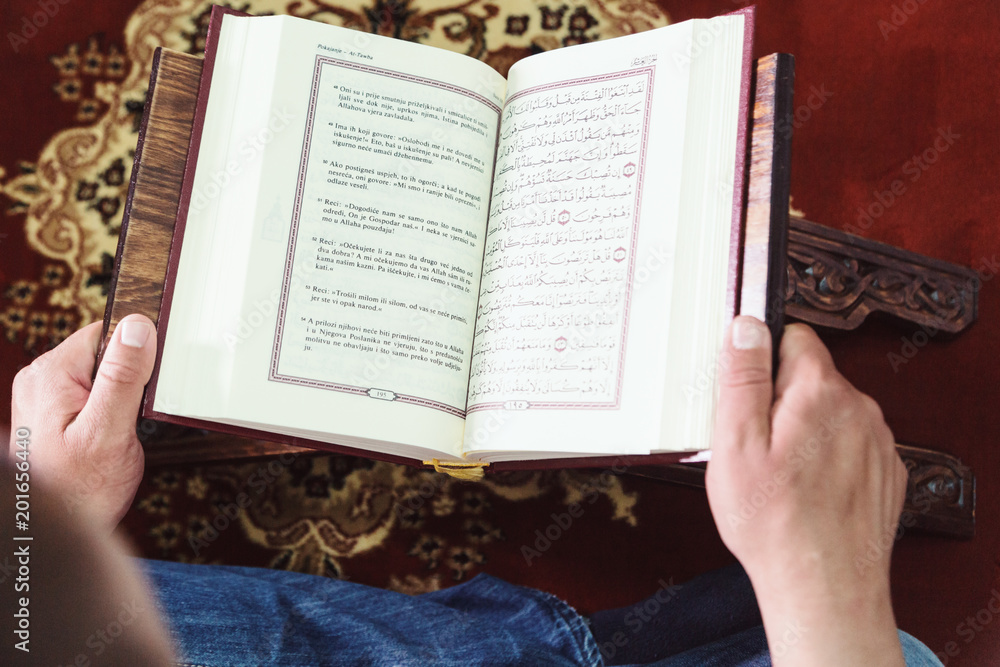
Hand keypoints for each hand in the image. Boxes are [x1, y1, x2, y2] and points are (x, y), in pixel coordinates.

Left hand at [9, 314, 155, 533]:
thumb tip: (137, 328)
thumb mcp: (109, 430)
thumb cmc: (78, 491)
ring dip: (121, 399)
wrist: (51, 533)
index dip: (134, 353)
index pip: (105, 333)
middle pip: (104, 354)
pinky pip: (93, 395)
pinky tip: (110, 438)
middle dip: (129, 381)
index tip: (148, 380)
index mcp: (51, 375)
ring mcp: (46, 398)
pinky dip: (110, 412)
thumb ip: (123, 377)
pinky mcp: (54, 414)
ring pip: (101, 375)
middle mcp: (42, 380)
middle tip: (131, 417)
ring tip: (119, 432)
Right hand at [706, 317, 906, 665]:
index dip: (760, 362)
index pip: (792, 336)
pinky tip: (805, 491)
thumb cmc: (775, 524)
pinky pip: (848, 444)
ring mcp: (877, 442)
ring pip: (829, 412)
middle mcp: (859, 409)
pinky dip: (826, 457)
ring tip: (779, 475)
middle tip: (753, 446)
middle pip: (810, 377)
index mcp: (820, 392)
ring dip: (804, 430)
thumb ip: (742, 378)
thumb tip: (747, 326)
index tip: (744, 393)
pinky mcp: (884, 472)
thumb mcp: (735, 444)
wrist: (825, 588)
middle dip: (778, 399)